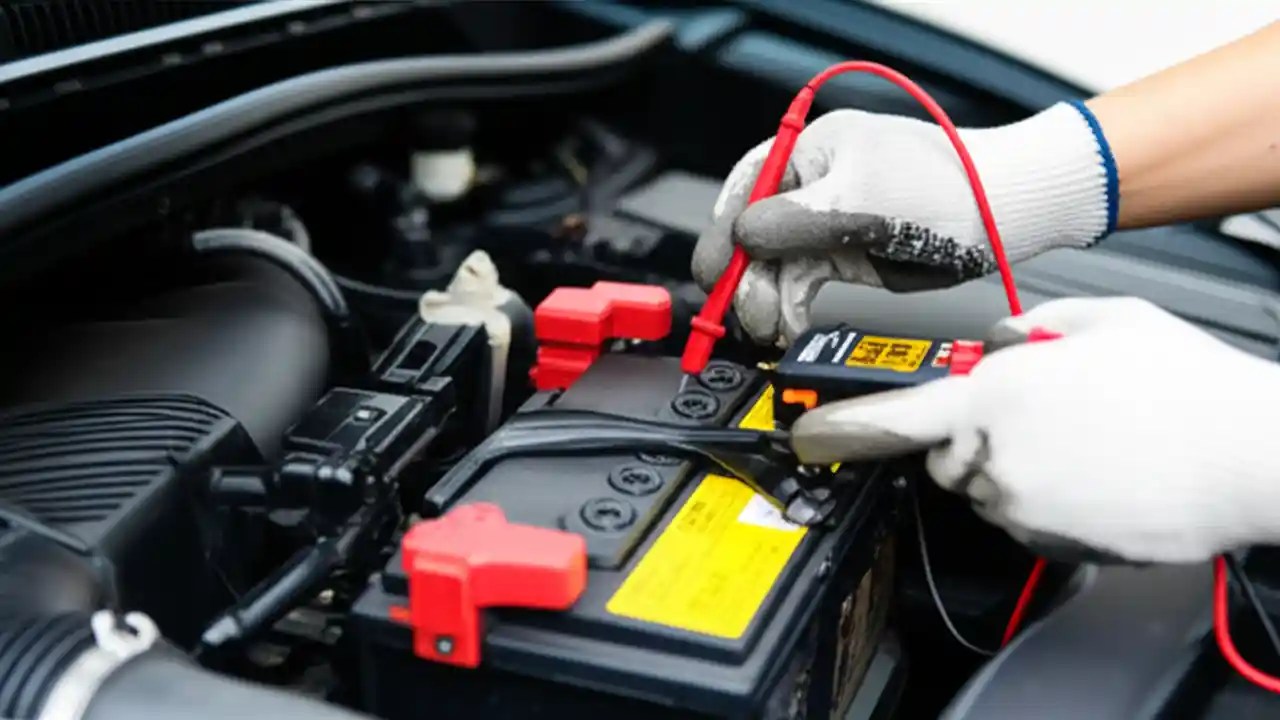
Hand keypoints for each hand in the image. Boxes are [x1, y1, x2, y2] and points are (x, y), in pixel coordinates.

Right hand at [692, 103, 1112, 346]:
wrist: (1004, 216)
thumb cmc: (948, 187)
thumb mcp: (861, 198)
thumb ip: (792, 220)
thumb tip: (740, 238)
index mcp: (803, 154)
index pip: (739, 197)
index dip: (725, 241)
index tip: (721, 279)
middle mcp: (806, 190)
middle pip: (747, 242)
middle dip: (744, 281)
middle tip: (747, 315)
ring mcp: (822, 227)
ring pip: (769, 273)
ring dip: (764, 305)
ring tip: (772, 330)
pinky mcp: (841, 261)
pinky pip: (797, 290)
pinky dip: (789, 313)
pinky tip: (790, 329)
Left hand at [790, 297, 1279, 563]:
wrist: (1248, 456)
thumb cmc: (1184, 386)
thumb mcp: (1103, 320)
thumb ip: (1031, 327)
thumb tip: (1003, 341)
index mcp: (996, 393)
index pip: (894, 416)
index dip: (845, 426)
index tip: (810, 434)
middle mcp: (995, 454)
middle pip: (944, 454)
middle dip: (971, 434)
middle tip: (1038, 411)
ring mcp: (1022, 504)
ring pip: (985, 487)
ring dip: (1012, 466)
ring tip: (1084, 440)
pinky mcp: (1052, 539)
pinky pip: (1023, 517)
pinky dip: (1044, 498)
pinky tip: (1096, 473)